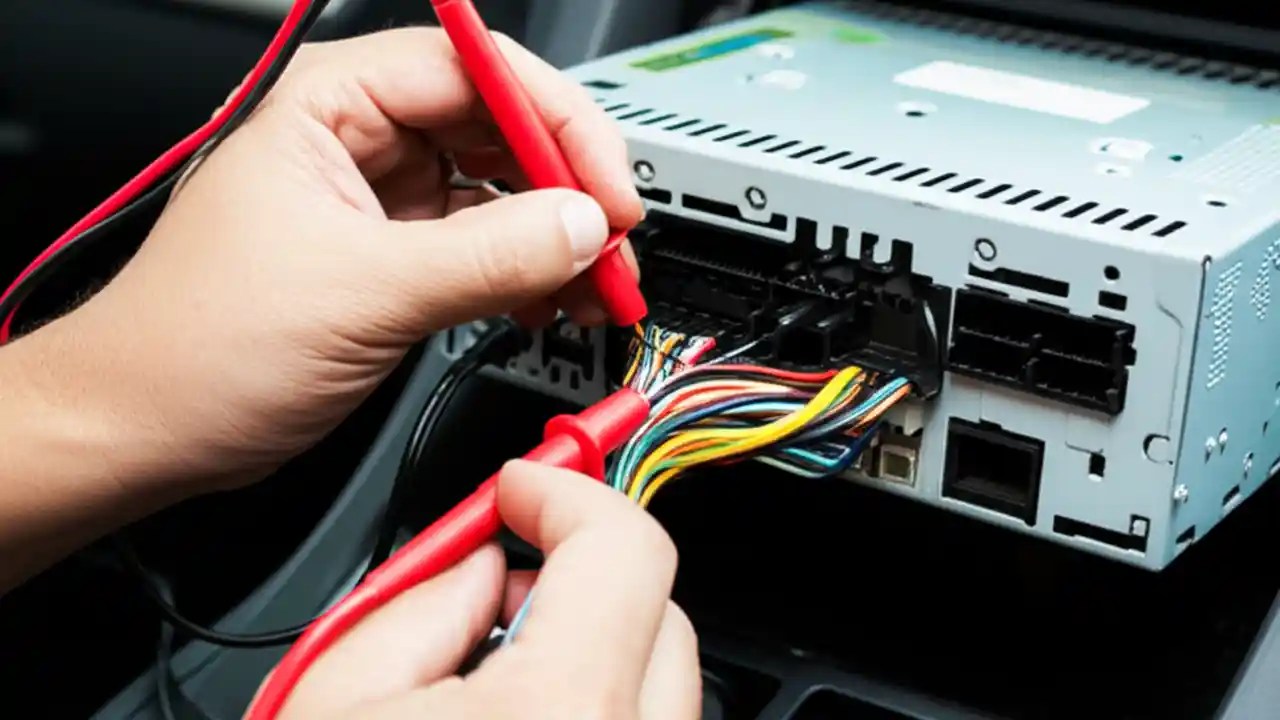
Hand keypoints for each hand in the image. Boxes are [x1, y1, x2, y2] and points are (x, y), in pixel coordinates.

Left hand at [30, 27, 641, 488]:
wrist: (150, 429)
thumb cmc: (199, 345)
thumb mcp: (362, 291)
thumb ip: (486, 255)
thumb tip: (583, 226)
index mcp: (334, 102)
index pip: (480, 71)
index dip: (559, 124)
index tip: (608, 188)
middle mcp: (362, 139)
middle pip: (502, 130)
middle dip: (568, 189)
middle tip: (616, 245)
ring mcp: (382, 200)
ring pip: (501, 194)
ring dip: (557, 239)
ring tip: (596, 285)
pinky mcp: (396, 259)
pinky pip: (485, 249)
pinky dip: (528, 275)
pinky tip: (552, 303)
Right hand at [275, 460, 700, 719]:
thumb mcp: (332, 696)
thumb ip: (414, 602)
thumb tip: (472, 564)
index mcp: (564, 713)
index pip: (623, 545)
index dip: (565, 490)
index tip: (523, 488)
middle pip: (658, 609)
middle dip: (579, 573)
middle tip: (494, 580)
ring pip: (660, 678)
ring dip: (593, 646)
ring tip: (491, 672)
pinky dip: (598, 705)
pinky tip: (519, 719)